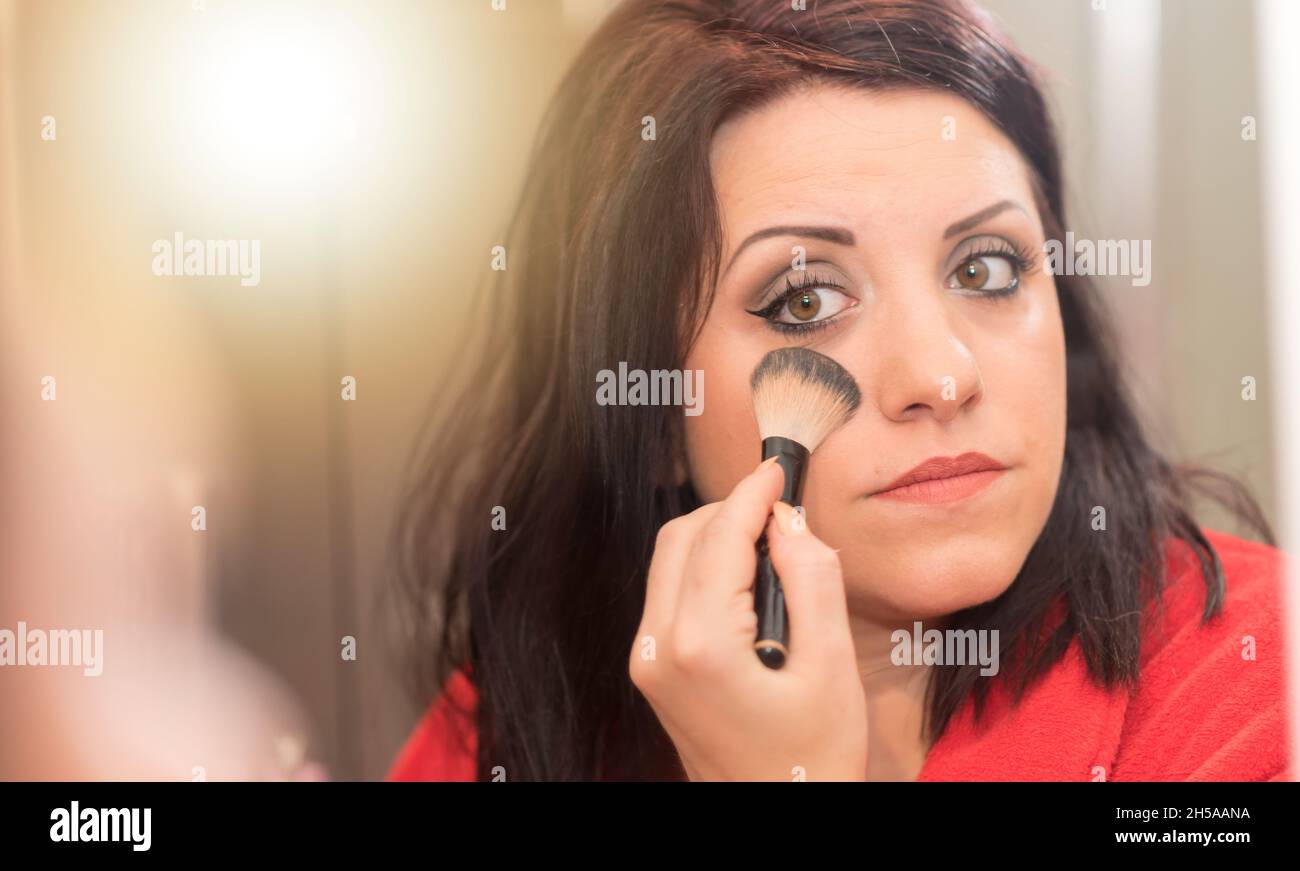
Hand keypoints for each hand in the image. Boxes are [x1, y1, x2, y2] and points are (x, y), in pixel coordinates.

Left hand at [629, 456, 867, 780]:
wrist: (776, 817)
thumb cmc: (812, 757)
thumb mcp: (832, 666)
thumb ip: (812, 580)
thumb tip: (788, 521)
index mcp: (701, 644)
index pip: (719, 537)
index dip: (751, 494)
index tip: (778, 467)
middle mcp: (658, 648)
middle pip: (681, 539)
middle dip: (729, 510)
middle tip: (781, 508)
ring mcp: (648, 661)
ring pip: (668, 562)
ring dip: (714, 537)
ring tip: (771, 543)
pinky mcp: (652, 670)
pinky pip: (669, 594)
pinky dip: (703, 569)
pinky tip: (746, 580)